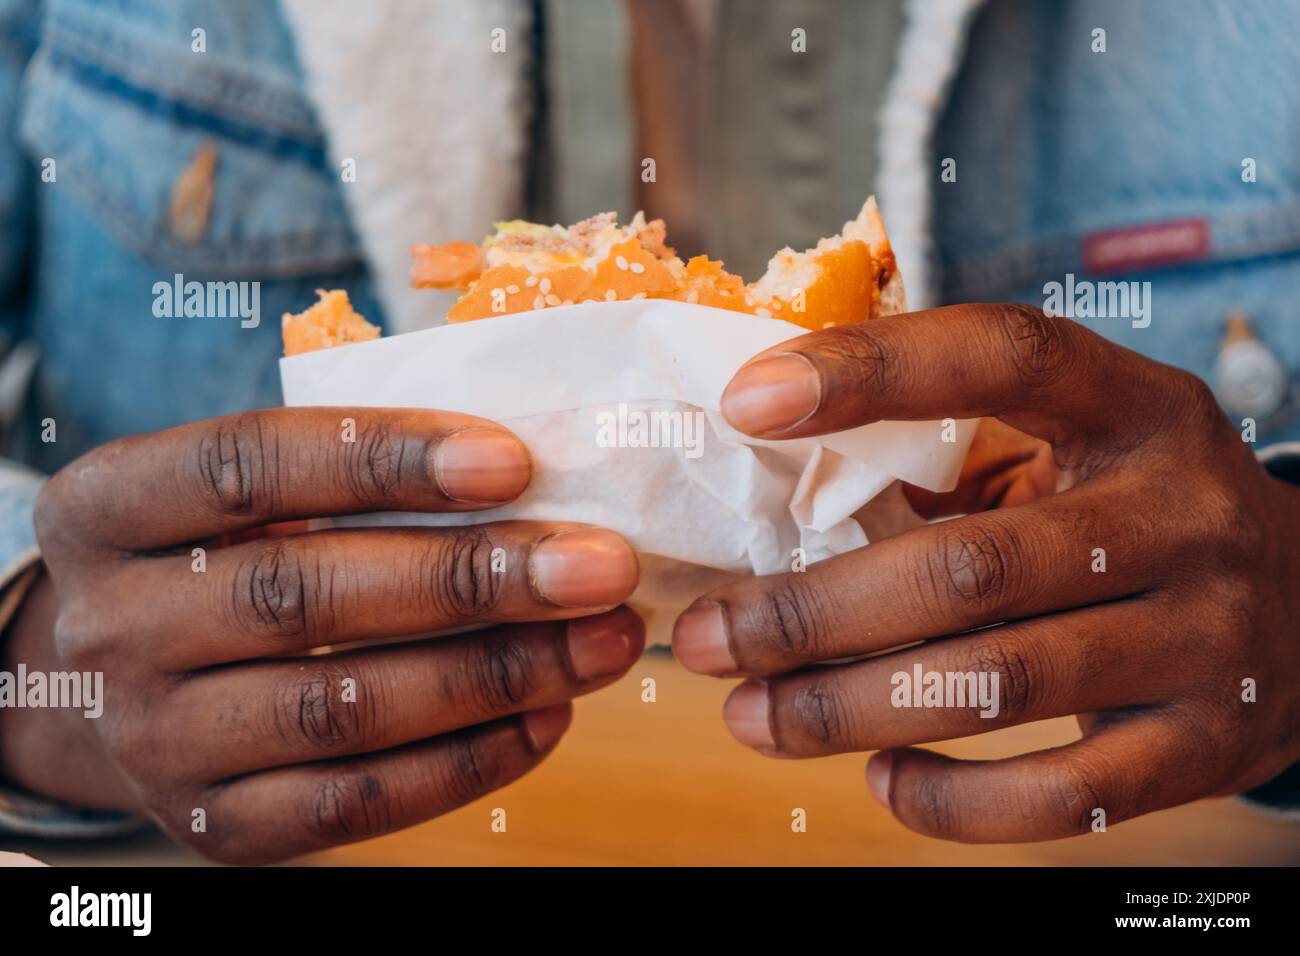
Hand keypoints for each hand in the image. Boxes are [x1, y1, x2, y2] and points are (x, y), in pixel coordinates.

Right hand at [1, 408, 640, 862]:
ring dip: (494, 673)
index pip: (246, 465)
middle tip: (600, 564)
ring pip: (340, 708)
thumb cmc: (220, 559)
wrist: (110, 693)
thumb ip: (349, 474)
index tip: (512, 459)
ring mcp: (155, 740)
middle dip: (473, 578)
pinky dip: (466, 762)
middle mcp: (114, 627)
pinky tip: (549, 715)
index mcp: (107, 508)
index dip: (382, 458)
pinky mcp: (216, 826)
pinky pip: (353, 804)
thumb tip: (531, 471)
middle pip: (304, 595)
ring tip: (603, 640)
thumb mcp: (240, 496)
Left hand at [673, 303, 1299, 841]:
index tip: (746, 400)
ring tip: (749, 715)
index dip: (871, 370)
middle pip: (969, 567)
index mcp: (1135, 407)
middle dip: (811, 611)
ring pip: (996, 685)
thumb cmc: (1131, 514)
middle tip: (708, 636)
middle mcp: (1181, 514)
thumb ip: (953, 454)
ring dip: (845, 710)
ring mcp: (1205, 636)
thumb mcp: (1076, 447)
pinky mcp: (1205, 746)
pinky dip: (952, 801)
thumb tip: (766, 488)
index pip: (1003, 357)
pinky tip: (880, 778)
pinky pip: (1062, 797)